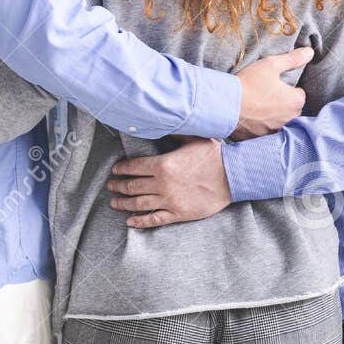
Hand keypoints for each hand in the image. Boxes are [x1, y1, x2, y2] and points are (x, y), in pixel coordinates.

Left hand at [108, 137, 229, 228]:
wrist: (232, 177)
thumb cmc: (214, 156)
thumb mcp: (193, 138)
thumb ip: (174, 133)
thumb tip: (160, 122)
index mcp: (162, 165)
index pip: (133, 167)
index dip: (121, 169)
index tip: (115, 170)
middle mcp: (162, 185)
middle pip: (132, 187)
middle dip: (118, 186)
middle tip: (111, 185)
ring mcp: (169, 201)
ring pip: (138, 204)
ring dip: (123, 203)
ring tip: (114, 202)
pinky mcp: (178, 214)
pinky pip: (154, 220)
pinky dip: (140, 222)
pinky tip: (130, 221)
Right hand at [234, 47, 312, 137]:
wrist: (225, 105)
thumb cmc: (250, 83)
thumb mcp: (271, 65)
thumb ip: (293, 59)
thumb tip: (310, 52)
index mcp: (295, 101)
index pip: (299, 93)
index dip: (288, 87)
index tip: (276, 84)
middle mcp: (289, 119)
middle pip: (292, 108)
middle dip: (283, 102)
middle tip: (266, 93)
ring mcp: (275, 130)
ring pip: (280, 120)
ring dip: (273, 114)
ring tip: (258, 105)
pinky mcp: (261, 137)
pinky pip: (266, 130)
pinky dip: (262, 124)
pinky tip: (252, 116)